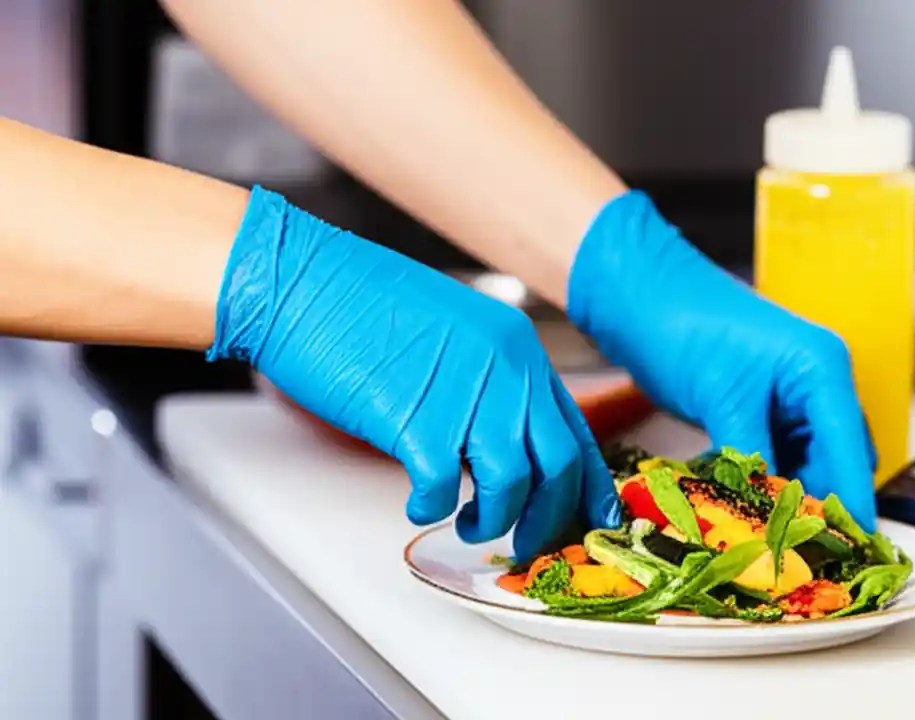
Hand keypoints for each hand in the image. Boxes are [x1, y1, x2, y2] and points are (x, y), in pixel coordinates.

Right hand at [208, 187, 616, 557]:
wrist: (301, 282)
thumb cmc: (363, 306)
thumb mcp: (453, 332)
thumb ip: (489, 382)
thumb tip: (504, 442)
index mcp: (518, 348)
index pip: (576, 429)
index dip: (591, 484)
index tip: (596, 518)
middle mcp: (506, 370)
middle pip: (559, 465)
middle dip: (547, 518)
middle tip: (525, 542)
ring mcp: (465, 395)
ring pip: (512, 486)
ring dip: (491, 521)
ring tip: (466, 523)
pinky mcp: (416, 422)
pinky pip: (443, 490)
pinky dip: (432, 509)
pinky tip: (417, 504)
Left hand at [567, 191, 877, 529]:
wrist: (637, 291)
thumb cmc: (683, 326)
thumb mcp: (722, 399)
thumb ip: (753, 460)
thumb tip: (769, 520)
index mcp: (823, 370)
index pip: (852, 452)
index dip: (854, 505)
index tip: (854, 554)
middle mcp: (817, 383)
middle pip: (837, 462)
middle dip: (821, 507)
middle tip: (802, 557)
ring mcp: (789, 396)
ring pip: (806, 464)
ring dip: (788, 499)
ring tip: (770, 542)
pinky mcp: (759, 407)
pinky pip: (775, 456)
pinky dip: (763, 483)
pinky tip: (745, 512)